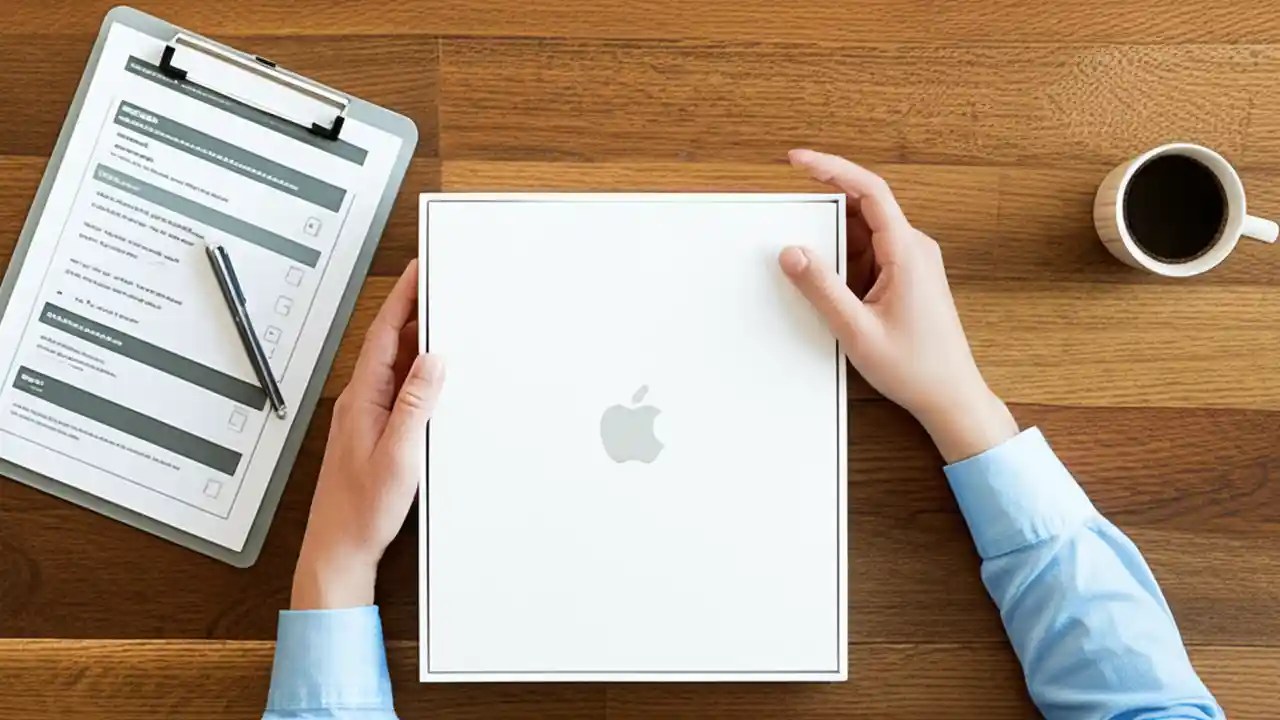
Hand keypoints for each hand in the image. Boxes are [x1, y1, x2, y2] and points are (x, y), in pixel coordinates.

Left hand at [292, 260, 443, 609]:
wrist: (339, 550)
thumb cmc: (361, 510)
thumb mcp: (398, 454)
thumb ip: (415, 405)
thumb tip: (432, 361)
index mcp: (362, 398)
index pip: (385, 334)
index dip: (403, 298)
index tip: (419, 270)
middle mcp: (361, 401)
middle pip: (391, 344)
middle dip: (416, 312)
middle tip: (443, 286)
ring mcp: (367, 417)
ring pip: (396, 367)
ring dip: (419, 344)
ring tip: (447, 324)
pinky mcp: (375, 433)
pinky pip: (399, 391)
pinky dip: (419, 376)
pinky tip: (436, 379)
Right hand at [779, 149, 1016, 462]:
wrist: (952, 397)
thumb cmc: (915, 368)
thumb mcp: (857, 330)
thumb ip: (822, 289)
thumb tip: (791, 252)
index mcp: (907, 252)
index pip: (869, 190)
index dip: (831, 168)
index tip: (797, 160)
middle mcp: (913, 249)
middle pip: (862, 210)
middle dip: (823, 216)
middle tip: (792, 230)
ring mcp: (912, 263)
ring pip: (863, 236)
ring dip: (834, 248)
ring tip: (815, 279)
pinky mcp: (907, 278)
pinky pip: (869, 256)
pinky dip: (844, 266)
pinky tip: (832, 292)